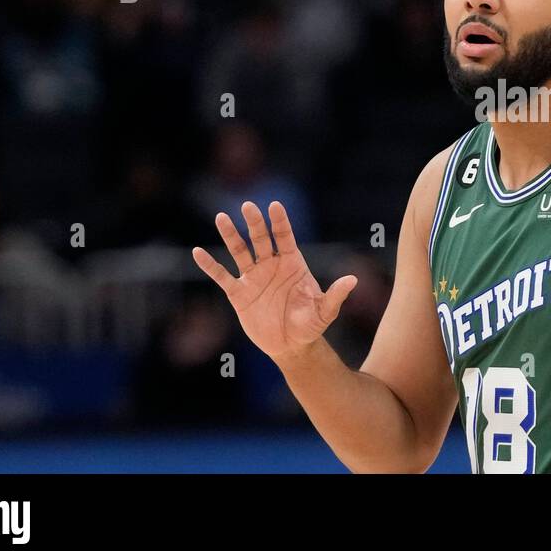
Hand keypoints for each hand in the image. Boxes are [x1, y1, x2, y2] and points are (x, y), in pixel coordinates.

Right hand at [192, 200, 357, 362]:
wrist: (291, 345)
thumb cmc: (311, 325)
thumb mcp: (325, 311)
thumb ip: (336, 295)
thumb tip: (353, 280)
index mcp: (292, 264)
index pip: (284, 237)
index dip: (280, 222)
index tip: (275, 205)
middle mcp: (271, 266)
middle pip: (260, 239)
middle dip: (254, 223)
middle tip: (247, 206)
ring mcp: (253, 278)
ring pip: (239, 252)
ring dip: (230, 235)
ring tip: (221, 217)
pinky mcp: (238, 294)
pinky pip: (222, 276)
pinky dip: (210, 265)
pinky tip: (198, 252)